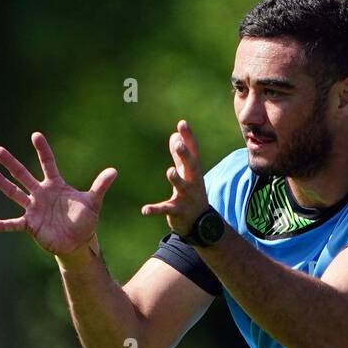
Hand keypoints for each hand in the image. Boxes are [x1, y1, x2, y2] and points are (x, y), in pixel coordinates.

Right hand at [0, 132, 116, 257]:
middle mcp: (41, 194)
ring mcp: (33, 208)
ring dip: (1, 183)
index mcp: (55, 185)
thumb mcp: (93, 202)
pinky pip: (13, 224)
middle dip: (11, 163)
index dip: (42, 150)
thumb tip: (114, 171)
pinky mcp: (30, 225)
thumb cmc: (84, 221)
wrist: (78, 243)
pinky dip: (2, 225)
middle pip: (23, 175)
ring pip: (14, 193)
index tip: (36, 135)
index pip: (47, 163)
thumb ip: (100, 186)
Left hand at [140, 120, 208, 235]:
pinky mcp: (178, 212)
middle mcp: (193, 182)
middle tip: (179, 145)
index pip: (193, 151)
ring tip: (170, 171)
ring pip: (182, 186)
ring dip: (176, 179)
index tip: (182, 123)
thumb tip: (174, 135)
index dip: (188, 137)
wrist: (202, 224)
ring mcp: (186, 197)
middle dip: (185, 156)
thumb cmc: (192, 193)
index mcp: (193, 171)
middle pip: (191, 166)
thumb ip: (180, 155)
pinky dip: (155, 210)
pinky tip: (144, 210)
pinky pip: (166, 209)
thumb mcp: (188, 174)